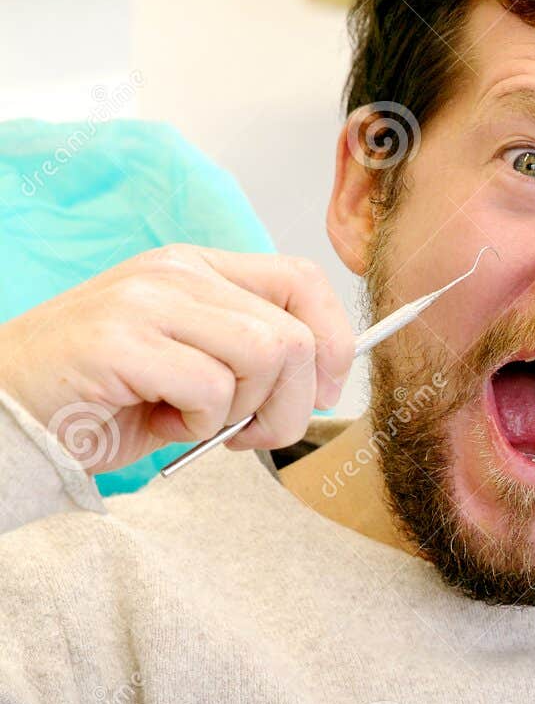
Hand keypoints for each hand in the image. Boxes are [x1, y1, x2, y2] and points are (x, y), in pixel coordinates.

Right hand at [0, 244, 354, 473]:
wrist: (12, 411)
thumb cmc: (102, 399)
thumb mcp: (190, 368)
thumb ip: (247, 361)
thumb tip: (321, 382)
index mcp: (197, 269)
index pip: (301, 280)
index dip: (334, 343)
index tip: (323, 393)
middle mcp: (176, 273)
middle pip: (294, 334)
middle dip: (291, 403)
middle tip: (249, 435)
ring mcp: (149, 301)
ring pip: (264, 355)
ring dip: (245, 415)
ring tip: (197, 424)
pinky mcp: (124, 341)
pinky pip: (212, 389)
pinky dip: (199, 425)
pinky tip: (160, 422)